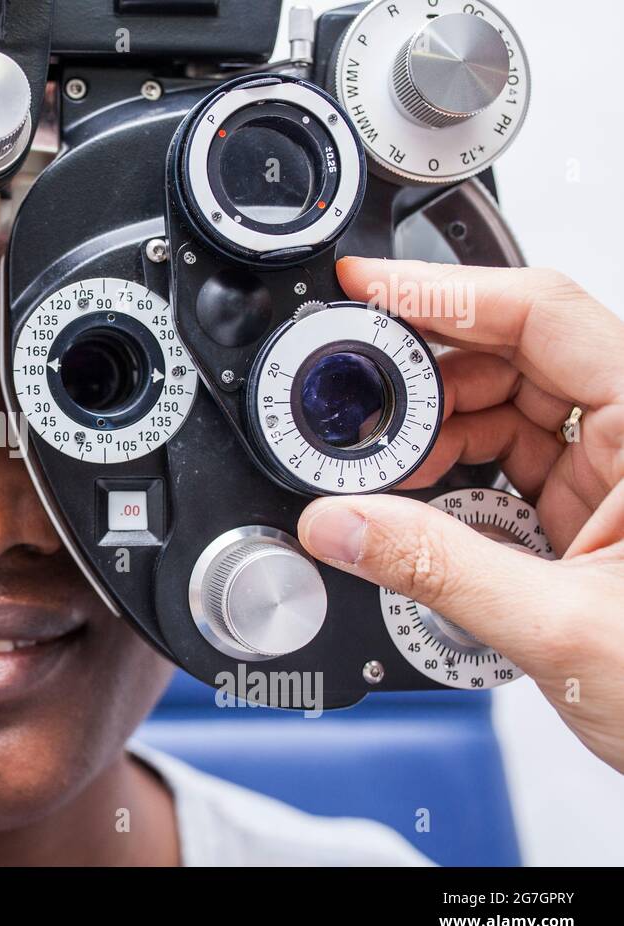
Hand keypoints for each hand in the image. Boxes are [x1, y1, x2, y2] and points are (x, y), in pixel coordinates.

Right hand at [298, 258, 623, 772]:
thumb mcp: (560, 630)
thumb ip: (435, 570)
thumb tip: (338, 524)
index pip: (543, 315)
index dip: (445, 291)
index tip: (366, 287)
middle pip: (513, 353)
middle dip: (424, 374)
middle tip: (353, 395)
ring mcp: (615, 470)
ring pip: (504, 405)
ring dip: (433, 431)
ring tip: (380, 468)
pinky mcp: (589, 509)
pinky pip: (506, 460)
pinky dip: (451, 473)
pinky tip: (415, 498)